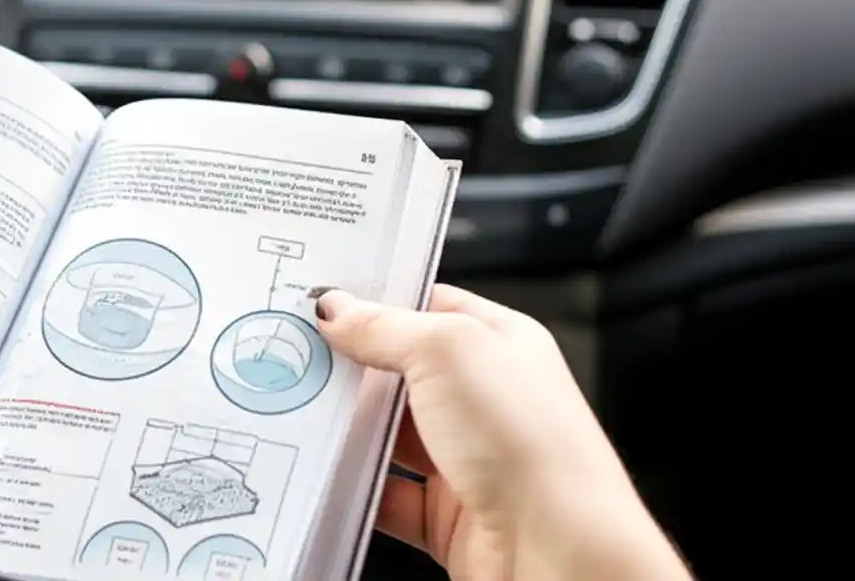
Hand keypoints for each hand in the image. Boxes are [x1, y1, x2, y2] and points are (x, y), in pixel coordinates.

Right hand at [316, 285, 689, 580]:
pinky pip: (387, 496)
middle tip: (296, 356)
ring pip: (388, 435)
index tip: (320, 302)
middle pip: (400, 371)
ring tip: (302, 413)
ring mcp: (467, 458)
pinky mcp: (447, 515)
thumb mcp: (450, 352)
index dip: (375, 300)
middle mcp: (486, 399)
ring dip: (349, 429)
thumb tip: (338, 309)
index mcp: (501, 343)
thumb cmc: (533, 447)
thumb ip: (386, 326)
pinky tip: (331, 475)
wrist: (558, 553)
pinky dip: (356, 488)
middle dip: (351, 366)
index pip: (428, 306)